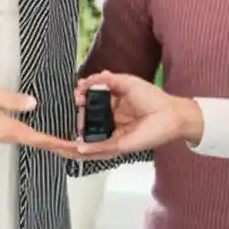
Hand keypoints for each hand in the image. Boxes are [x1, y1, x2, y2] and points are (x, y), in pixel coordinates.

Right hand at [0, 86, 78, 155]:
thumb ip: (13, 100)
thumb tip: (32, 103)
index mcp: (11, 130)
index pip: (41, 139)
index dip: (60, 144)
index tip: (75, 147)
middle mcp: (11, 136)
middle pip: (41, 144)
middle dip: (61, 147)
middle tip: (81, 149)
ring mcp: (6, 136)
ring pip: (35, 141)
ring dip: (52, 143)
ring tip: (70, 142)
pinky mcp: (1, 132)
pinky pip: (27, 137)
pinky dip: (41, 138)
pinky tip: (46, 134)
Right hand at [70, 70, 197, 157]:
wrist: (171, 113)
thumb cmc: (153, 98)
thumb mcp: (126, 83)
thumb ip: (106, 80)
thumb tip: (87, 80)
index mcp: (113, 109)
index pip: (91, 107)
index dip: (81, 101)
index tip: (76, 93)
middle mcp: (112, 124)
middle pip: (87, 125)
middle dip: (76, 119)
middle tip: (72, 108)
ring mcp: (114, 136)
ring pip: (90, 141)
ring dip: (74, 141)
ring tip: (57, 141)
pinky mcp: (120, 145)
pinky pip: (101, 148)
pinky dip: (89, 149)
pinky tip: (77, 146)